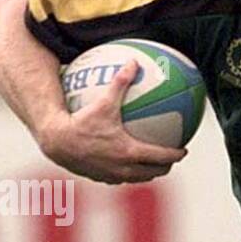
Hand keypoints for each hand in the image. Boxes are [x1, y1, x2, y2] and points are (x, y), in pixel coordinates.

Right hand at [39, 60, 185, 184]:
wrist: (56, 142)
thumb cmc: (80, 121)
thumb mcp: (103, 101)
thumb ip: (120, 82)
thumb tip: (134, 62)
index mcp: (131, 152)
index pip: (162, 157)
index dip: (176, 154)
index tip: (184, 150)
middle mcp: (125, 169)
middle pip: (154, 172)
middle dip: (165, 166)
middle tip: (170, 157)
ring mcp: (113, 177)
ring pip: (138, 178)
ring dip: (148, 172)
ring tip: (152, 163)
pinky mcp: (100, 179)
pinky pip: (121, 179)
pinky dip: (128, 173)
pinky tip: (125, 163)